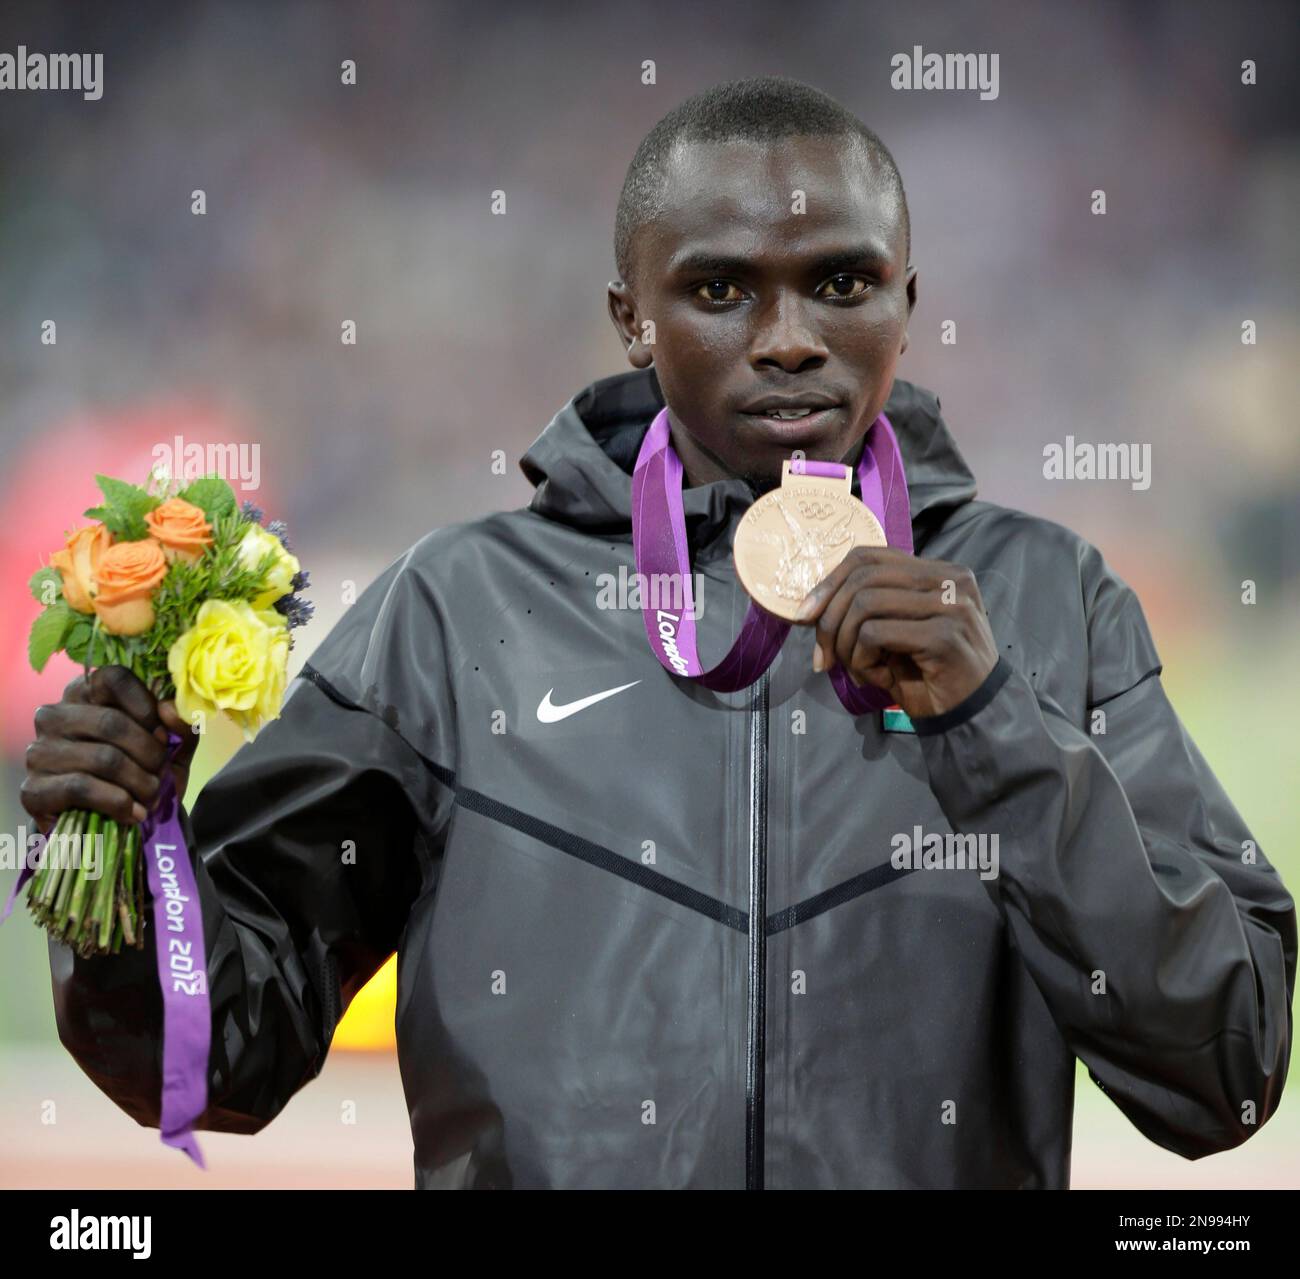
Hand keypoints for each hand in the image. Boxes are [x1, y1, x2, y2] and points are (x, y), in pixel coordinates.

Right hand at [20, 665, 200, 830]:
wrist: (112, 824)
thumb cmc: (141, 772)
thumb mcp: (171, 747)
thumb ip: (178, 724)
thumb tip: (169, 709)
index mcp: (86, 693)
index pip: (114, 677)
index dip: (146, 707)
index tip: (163, 736)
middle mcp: (54, 716)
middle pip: (111, 722)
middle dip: (150, 754)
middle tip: (162, 774)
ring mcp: (40, 752)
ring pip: (102, 758)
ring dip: (140, 783)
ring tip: (152, 796)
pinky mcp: (33, 790)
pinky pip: (81, 787)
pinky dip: (118, 803)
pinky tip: (133, 812)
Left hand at [792, 546, 999, 718]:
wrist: (974, 715)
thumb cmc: (930, 674)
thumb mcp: (897, 631)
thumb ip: (870, 607)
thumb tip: (813, 604)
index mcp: (938, 571)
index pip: (870, 556)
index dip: (830, 582)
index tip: (806, 615)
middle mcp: (949, 578)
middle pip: (863, 577)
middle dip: (829, 618)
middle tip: (822, 656)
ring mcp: (950, 604)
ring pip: (865, 603)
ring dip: (845, 643)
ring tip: (854, 669)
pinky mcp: (944, 635)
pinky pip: (875, 634)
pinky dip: (862, 659)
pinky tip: (876, 678)